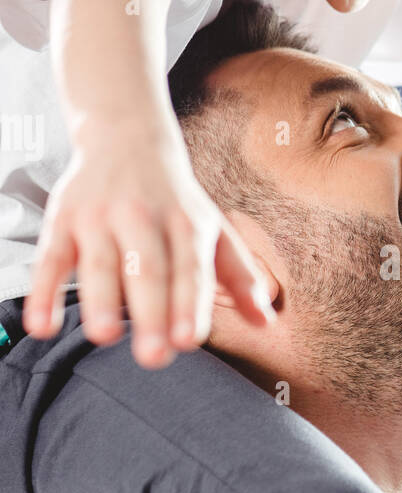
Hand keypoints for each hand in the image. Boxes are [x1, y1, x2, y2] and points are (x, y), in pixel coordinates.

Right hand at [22, 128, 273, 366]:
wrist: (126, 136)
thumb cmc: (175, 199)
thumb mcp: (213, 230)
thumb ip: (239, 277)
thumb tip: (267, 323)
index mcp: (186, 225)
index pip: (190, 269)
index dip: (190, 303)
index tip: (190, 341)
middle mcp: (144, 219)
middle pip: (148, 269)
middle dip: (151, 312)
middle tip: (154, 356)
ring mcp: (100, 218)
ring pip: (100, 262)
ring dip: (100, 300)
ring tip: (104, 336)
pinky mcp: (62, 219)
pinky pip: (51, 258)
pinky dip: (44, 292)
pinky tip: (41, 325)